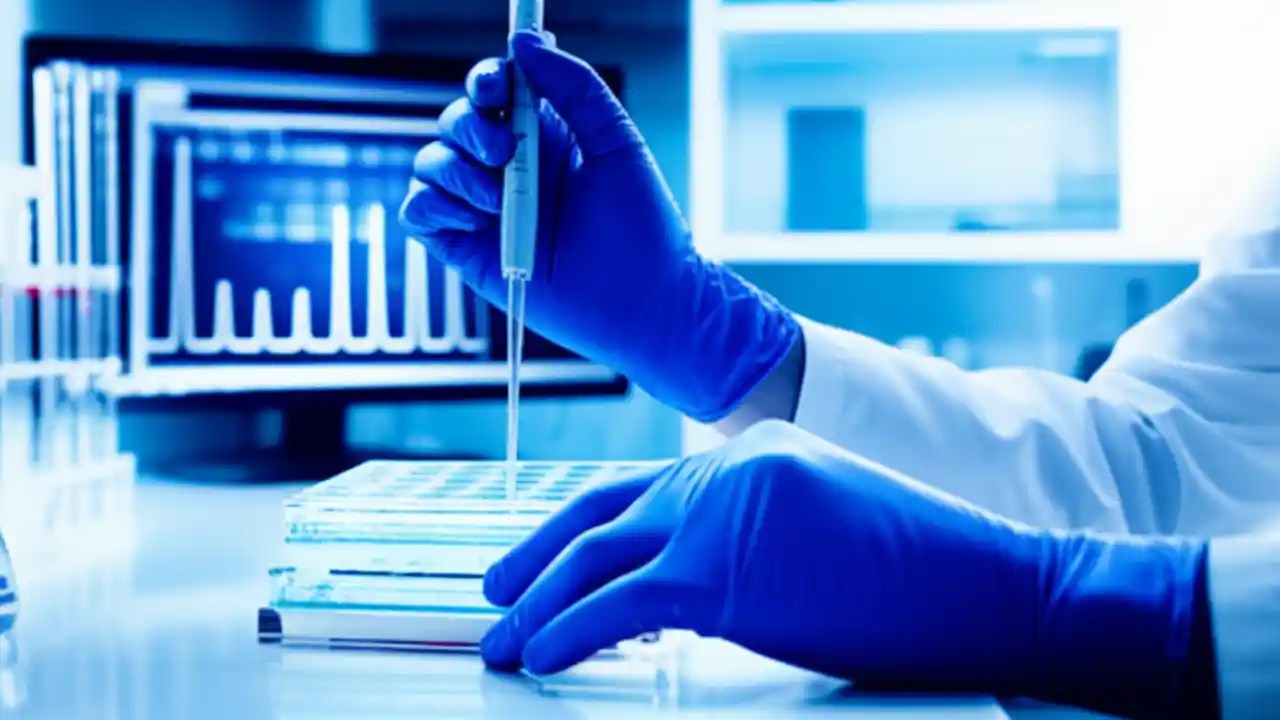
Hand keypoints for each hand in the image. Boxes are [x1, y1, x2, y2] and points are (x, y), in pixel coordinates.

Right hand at [398, 32, 798, 421]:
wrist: (642, 302)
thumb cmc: (642, 230)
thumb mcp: (617, 143)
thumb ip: (576, 87)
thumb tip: (526, 42)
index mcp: (544, 138)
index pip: (494, 91)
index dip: (487, 80)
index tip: (500, 87)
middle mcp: (508, 170)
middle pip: (455, 122)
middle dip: (470, 128)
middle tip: (505, 153)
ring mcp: (483, 210)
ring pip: (431, 163)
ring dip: (457, 171)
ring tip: (498, 201)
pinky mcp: (466, 249)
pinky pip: (420, 212)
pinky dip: (435, 207)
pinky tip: (474, 220)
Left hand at [480, 420, 1206, 718]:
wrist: (995, 585)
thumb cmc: (922, 574)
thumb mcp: (820, 529)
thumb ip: (748, 534)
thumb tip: (681, 579)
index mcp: (746, 454)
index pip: (638, 489)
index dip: (579, 527)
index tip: (544, 558)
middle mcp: (724, 468)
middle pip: (602, 513)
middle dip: (539, 557)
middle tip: (497, 592)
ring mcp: (722, 512)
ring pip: (597, 558)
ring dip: (538, 604)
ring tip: (504, 640)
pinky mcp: (725, 568)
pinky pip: (617, 602)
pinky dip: (568, 632)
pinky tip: (542, 658)